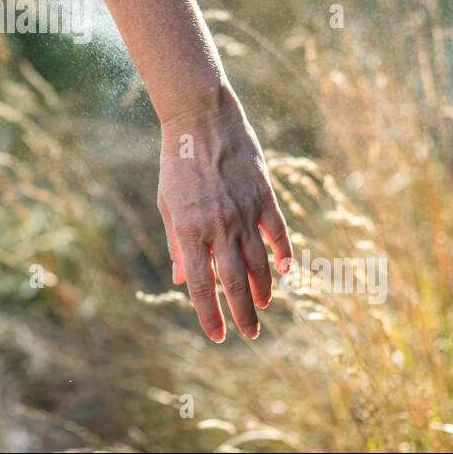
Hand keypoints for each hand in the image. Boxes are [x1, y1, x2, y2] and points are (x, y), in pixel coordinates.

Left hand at [157, 89, 292, 340]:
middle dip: (243, 314)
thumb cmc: (176, 162)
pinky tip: (285, 271)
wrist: (199, 117)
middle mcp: (219, 225)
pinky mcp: (264, 195)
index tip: (217, 336)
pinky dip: (283, 254)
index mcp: (190, 230)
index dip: (210, 315)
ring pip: (260, 263)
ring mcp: (244, 211)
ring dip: (263, 289)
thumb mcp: (167, 204)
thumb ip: (176, 243)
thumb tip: (181, 279)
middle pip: (236, 283)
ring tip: (262, 306)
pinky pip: (279, 233)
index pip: (202, 285)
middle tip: (250, 335)